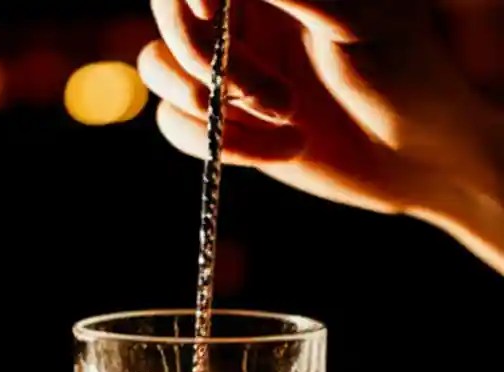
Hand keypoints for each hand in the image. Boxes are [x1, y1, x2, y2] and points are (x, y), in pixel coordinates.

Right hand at [140, 0, 503, 218]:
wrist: (414, 157)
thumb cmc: (405, 77)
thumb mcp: (357, 26)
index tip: (212, 12)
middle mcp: (239, 19)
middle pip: (169, 17)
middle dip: (207, 60)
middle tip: (275, 96)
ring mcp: (222, 70)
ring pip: (158, 69)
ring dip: (211, 105)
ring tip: (287, 117)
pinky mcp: (216, 121)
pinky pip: (172, 123)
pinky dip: (220, 144)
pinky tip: (283, 149)